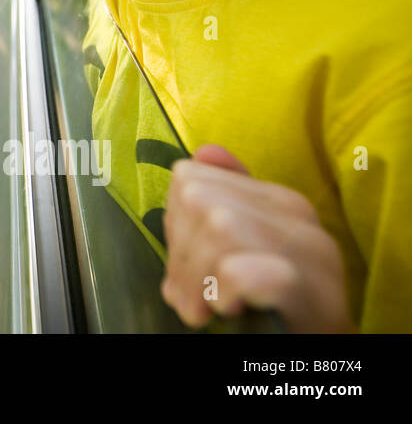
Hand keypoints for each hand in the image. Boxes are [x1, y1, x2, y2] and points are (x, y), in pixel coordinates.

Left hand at [161, 143, 354, 332]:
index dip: (174, 223)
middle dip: (179, 253)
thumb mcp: (247, 247)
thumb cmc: (278, 301)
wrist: (324, 347)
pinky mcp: (309, 289)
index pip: (191, 178)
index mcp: (276, 198)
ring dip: (195, 277)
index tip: (184, 262)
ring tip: (202, 308)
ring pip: (218, 228)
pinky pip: (241, 270)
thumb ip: (221, 204)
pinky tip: (228, 307)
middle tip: (188, 295)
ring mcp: (308, 249)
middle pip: (198, 200)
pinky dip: (222, 290)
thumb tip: (203, 153)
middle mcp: (297, 213)